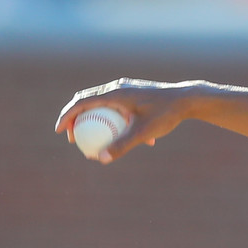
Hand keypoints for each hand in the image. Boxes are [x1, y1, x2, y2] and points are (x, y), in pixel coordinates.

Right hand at [54, 79, 202, 162]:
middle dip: (75, 118)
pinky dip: (113, 122)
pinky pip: (117, 108)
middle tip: (72, 138)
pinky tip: (127, 139)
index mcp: (114, 93)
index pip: (81, 103)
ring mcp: (126, 90)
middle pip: (87, 101)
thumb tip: (101, 159)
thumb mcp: (143, 132)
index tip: (60, 132)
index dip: (66, 116)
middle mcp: (117, 88)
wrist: (187, 99)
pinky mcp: (134, 95)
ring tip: (92, 140)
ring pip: (102, 105)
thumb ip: (122, 145)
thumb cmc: (165, 114)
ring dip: (94, 120)